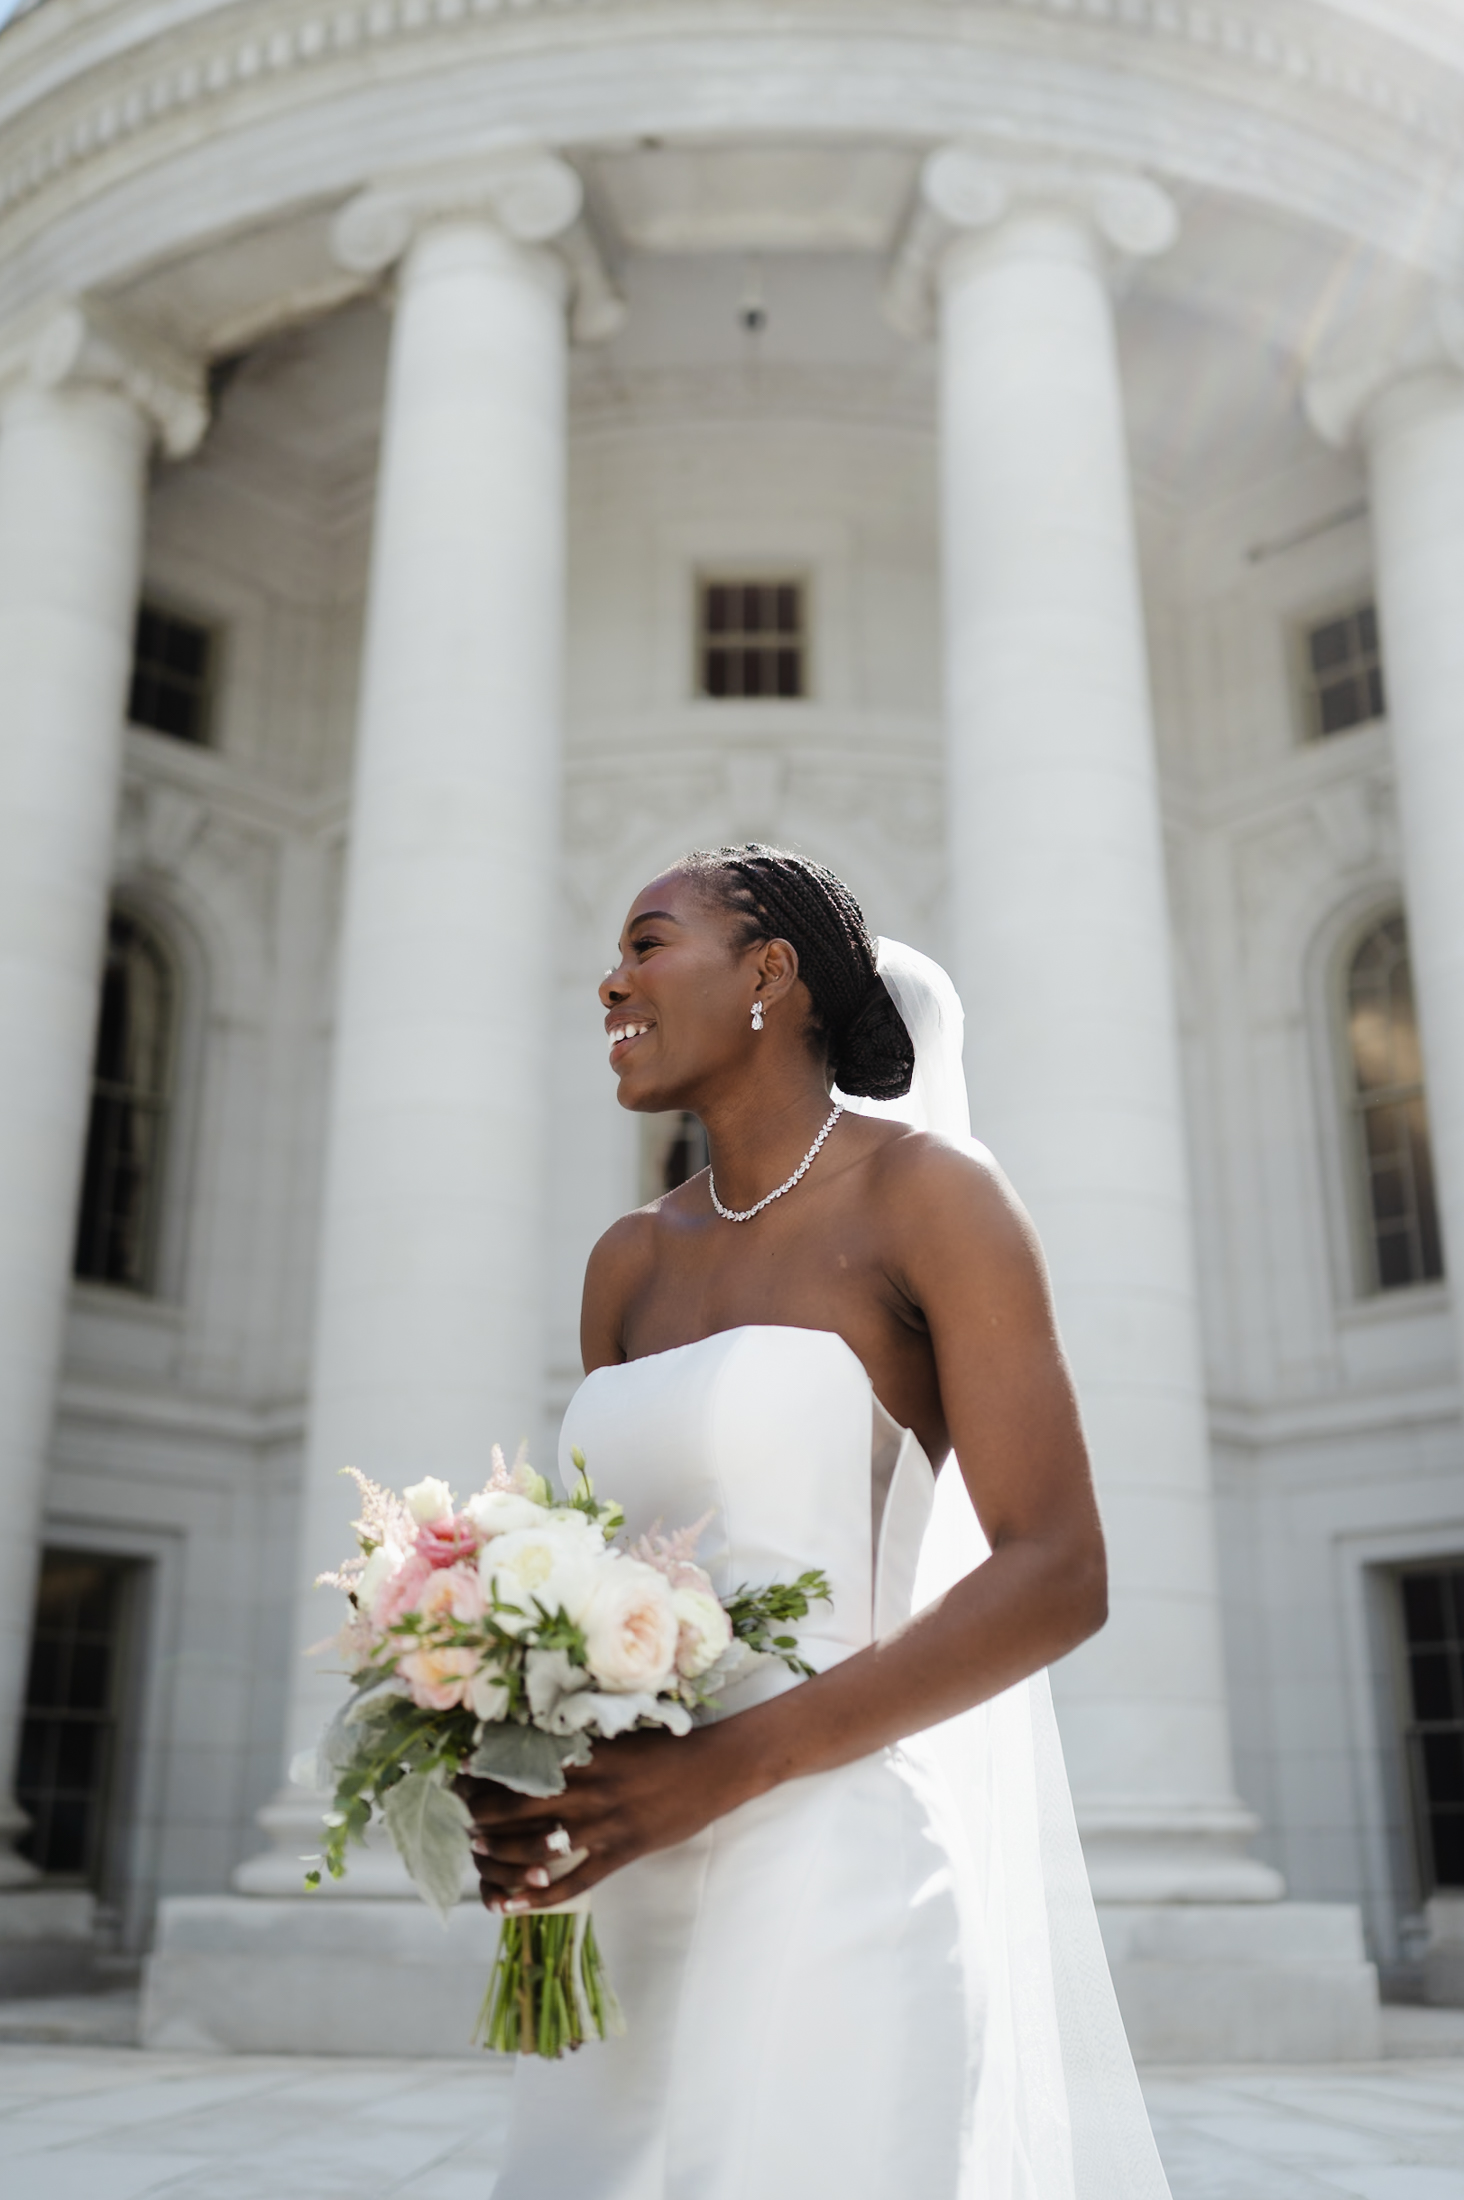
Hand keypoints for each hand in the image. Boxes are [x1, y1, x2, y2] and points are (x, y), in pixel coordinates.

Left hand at [455, 1725, 744, 1913]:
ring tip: (476, 1849)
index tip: (461, 1772)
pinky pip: (574, 1881)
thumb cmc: (668, 1749)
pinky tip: (514, 1903)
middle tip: (458, 1815)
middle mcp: (590, 1790)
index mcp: (589, 1757)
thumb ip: (584, 1745)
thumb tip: (544, 1746)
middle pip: (522, 1805)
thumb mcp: (621, 1738)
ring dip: (501, 1850)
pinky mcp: (621, 1852)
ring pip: (539, 1844)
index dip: (490, 1771)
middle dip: (484, 1812)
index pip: (526, 1766)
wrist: (715, 1770)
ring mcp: (605, 1825)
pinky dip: (540, 1895)